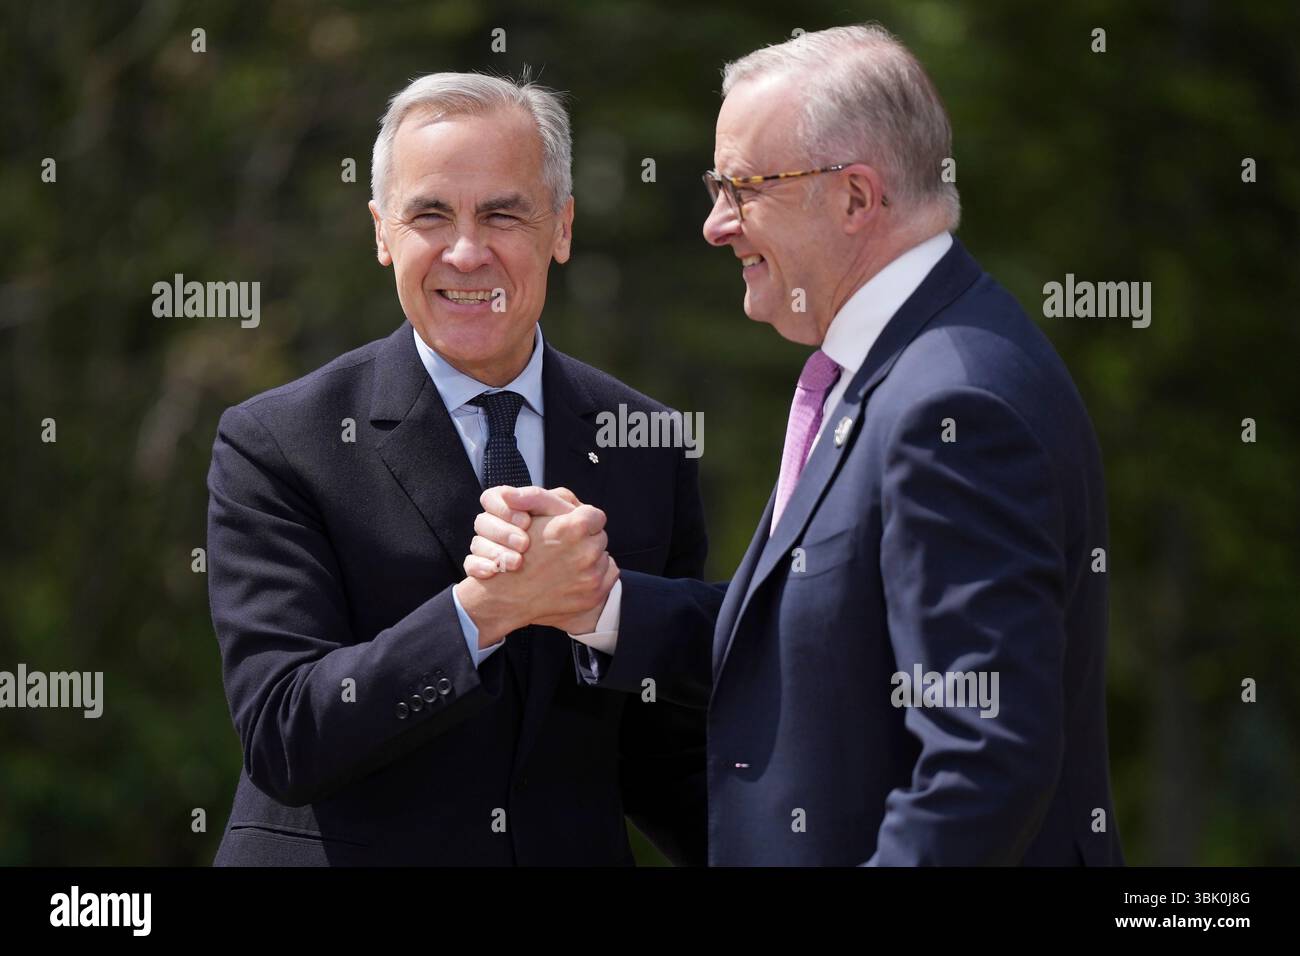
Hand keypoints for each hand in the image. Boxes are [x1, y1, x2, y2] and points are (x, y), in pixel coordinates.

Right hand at [455, 486, 618, 641]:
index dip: (582, 520)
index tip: (572, 528)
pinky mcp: (595, 594)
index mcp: (575, 528)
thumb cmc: (515, 551)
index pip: (595, 516)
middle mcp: (586, 552)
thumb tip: (576, 504)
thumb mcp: (532, 516)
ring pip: (603, 556)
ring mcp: (592, 576)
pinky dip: (596, 573)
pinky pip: (609, 574)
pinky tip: (574, 575)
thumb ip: (555, 500)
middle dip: (586, 539)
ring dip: (589, 557)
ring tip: (565, 563)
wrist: (508, 595)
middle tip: (564, 547)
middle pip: (599, 537)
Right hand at [462, 485, 579, 576]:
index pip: (490, 498)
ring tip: (516, 563)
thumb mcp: (560, 511)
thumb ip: (536, 497)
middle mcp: (497, 524)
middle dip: (502, 533)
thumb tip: (507, 493)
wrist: (580, 560)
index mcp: (511, 504)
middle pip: (482, 522)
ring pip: (476, 543)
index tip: (526, 522)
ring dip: (494, 552)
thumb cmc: (573, 529)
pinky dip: (479, 567)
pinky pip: (470, 565)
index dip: (503, 509)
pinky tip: (494, 572)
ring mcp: (490, 545)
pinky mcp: (486, 566)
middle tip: (524, 544)